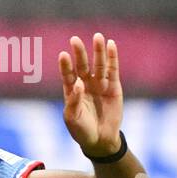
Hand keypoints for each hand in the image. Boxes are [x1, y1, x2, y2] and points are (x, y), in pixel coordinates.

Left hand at [58, 33, 122, 156]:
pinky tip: (111, 45)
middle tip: (74, 40)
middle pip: (82, 66)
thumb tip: (79, 82)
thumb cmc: (82, 131)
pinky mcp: (113, 86)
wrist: (100, 140)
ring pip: (99, 65)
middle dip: (79, 53)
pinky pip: (113, 69)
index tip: (63, 55)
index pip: (68, 75)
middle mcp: (85, 85)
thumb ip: (74, 100)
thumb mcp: (73, 118)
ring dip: (98, 51)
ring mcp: (100, 84)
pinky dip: (112, 57)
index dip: (65, 66)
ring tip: (97, 37)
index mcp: (72, 92)